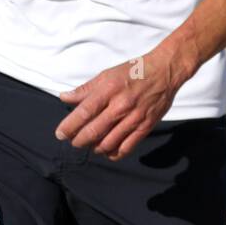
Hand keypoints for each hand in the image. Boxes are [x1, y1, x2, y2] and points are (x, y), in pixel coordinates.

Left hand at [55, 46, 187, 160]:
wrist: (165, 71)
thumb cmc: (134, 71)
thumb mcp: (107, 75)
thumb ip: (85, 89)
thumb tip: (64, 97)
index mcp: (109, 90)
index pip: (83, 113)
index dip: (69, 126)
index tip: (60, 134)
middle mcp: (121, 105)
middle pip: (93, 132)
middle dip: (78, 140)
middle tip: (74, 140)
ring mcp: (134, 118)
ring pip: (108, 143)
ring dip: (94, 148)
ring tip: (91, 143)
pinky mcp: (146, 126)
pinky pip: (126, 148)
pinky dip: (113, 153)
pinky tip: (108, 149)